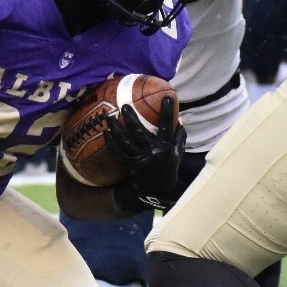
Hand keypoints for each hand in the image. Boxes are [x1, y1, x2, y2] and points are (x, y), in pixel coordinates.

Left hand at [102, 94, 184, 211]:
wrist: (158, 190)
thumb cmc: (168, 167)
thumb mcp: (178, 153)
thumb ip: (179, 136)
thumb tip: (180, 118)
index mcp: (167, 147)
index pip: (168, 125)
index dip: (167, 111)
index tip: (167, 96)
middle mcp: (153, 152)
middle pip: (140, 131)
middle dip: (131, 117)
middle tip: (124, 105)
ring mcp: (141, 158)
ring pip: (125, 140)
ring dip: (115, 128)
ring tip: (108, 116)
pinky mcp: (131, 165)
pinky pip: (119, 152)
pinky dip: (111, 142)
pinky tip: (106, 132)